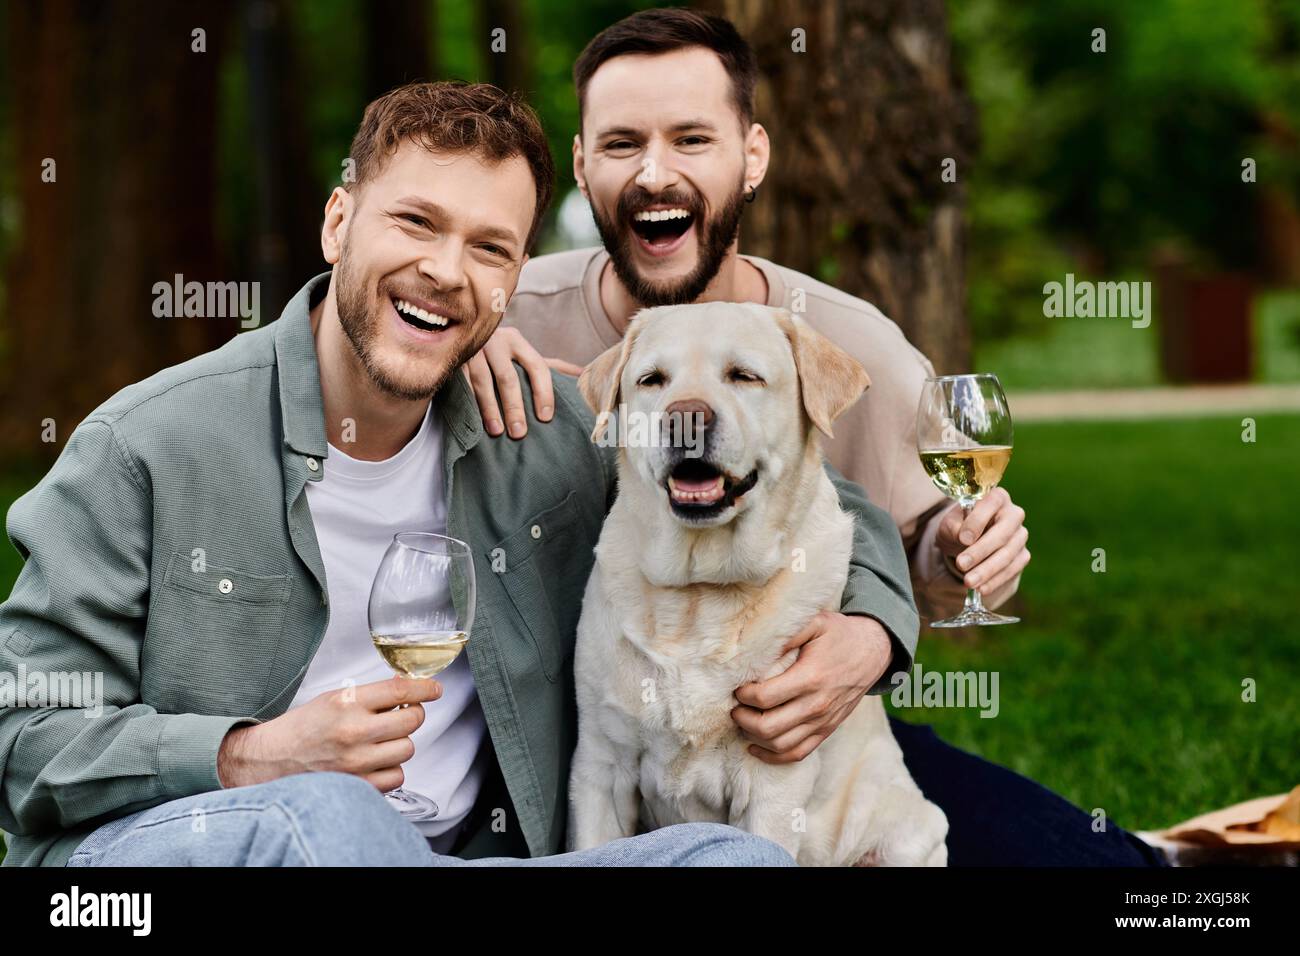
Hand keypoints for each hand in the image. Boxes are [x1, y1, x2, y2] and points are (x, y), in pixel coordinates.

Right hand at [216, 675, 441, 791]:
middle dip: (412, 716)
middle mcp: (354, 732)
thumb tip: (407, 690)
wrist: (270, 760)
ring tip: (381, 741)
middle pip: (412, 721)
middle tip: (401, 716)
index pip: (401, 692)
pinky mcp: (358, 785)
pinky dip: (392, 769)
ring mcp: (357, 762)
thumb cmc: (301, 728)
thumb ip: (369, 696)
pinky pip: (397, 776)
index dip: (425, 689)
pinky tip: (376, 761)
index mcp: (347, 704)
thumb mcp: (333, 699)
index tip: (434, 690)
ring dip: (400, 743)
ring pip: (407, 749)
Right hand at [462, 327, 583, 437]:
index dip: (544, 393)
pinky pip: (460, 382)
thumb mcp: (524, 355)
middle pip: (509, 377)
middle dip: (515, 407)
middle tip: (520, 434)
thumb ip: (552, 365)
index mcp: (517, 341)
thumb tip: (583, 374)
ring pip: (482, 381)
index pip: (537, 366)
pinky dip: (468, 401)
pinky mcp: (452, 358)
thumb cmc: (499, 354)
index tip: (546, 418)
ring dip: (490, 408)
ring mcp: (472, 349)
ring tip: (498, 432)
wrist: (455, 336)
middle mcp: (496, 341)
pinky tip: (473, 419)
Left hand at [730, 612, 891, 763]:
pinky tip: (756, 747)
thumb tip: (755, 648)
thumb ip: (787, 633)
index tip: (736, 688)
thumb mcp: (815, 622)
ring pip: (780, 746)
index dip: (743, 695)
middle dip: (743, 719)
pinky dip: (773, 756)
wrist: (873, 650)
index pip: (765, 698)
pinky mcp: (826, 730)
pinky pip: (797, 754)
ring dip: (754, 738)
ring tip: (743, 722)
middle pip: (768, 727)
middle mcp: (817, 705)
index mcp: (811, 678)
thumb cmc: (839, 634)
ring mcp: (823, 722)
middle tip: (734, 707)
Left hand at [935, 487, 1030, 596]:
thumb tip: (964, 538)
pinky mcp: (1022, 555)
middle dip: (980, 552)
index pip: (991, 504)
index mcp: (996, 497)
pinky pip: (1012, 569)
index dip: (977, 522)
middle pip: (1002, 534)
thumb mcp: (950, 524)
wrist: (967, 541)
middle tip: (961, 565)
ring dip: (986, 571)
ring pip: (1007, 555)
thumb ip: (954, 527)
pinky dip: (995, 580)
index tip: (963, 539)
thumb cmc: (959, 526)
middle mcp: (1014, 514)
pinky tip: (981, 589)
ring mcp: (1021, 536)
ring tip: (968, 582)